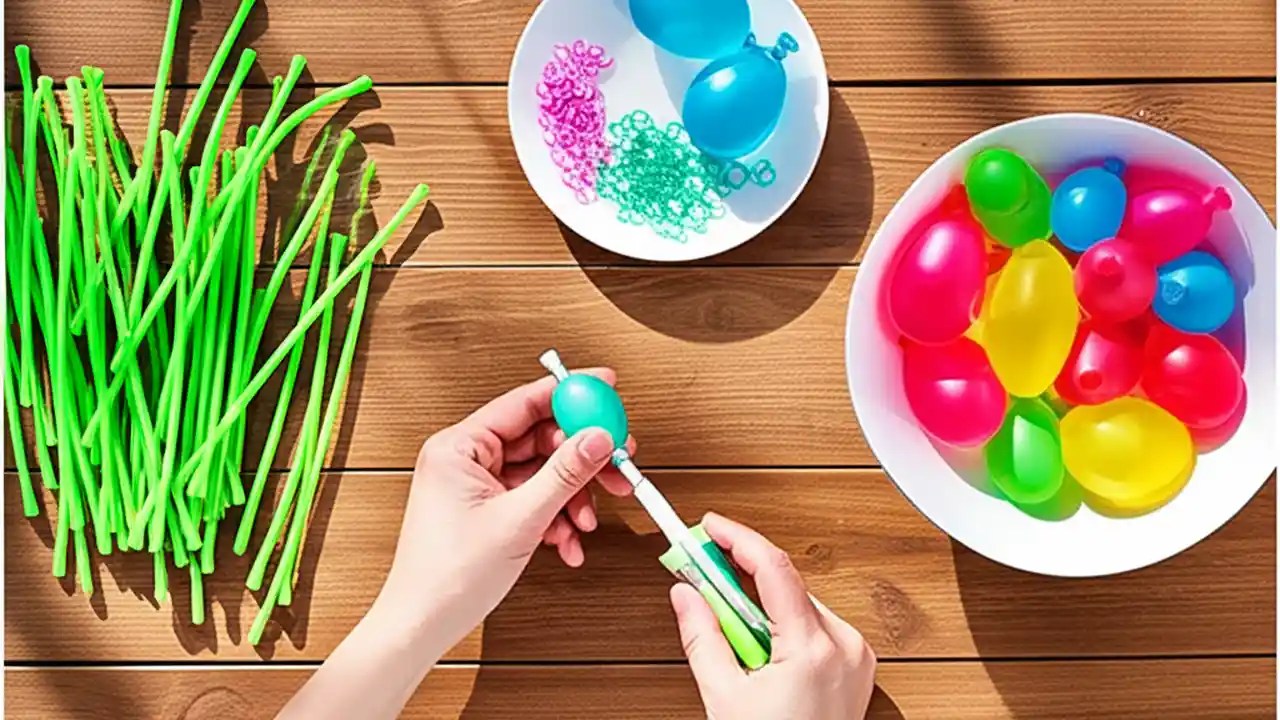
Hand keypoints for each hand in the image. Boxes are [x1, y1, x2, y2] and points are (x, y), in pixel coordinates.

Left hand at [373, 368, 634, 655]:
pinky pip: (534, 498)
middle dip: (581, 459)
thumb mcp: (519, 519)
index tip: (605, 389)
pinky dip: (557, 517)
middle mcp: (467, 459)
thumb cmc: (445, 576)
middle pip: (541, 439)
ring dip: (572, 496)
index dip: (570, 393)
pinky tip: (568, 541)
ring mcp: (479, 485)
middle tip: (616, 465)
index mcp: (459, 446)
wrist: (423, 624)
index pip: (524, 402)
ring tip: (586, 520)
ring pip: (543, 473)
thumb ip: (564, 474)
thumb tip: (597, 438)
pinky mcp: (489, 509)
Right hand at [670, 513, 875, 719]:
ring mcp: (857, 657)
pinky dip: (784, 629)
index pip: (773, 568)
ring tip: (734, 642)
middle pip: (784, 586)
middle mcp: (845, 646)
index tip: (709, 527)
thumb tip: (686, 594)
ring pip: (799, 606)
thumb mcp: (724, 697)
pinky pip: (816, 627)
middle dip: (740, 580)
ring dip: (762, 610)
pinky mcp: (858, 667)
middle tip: (701, 576)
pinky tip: (763, 653)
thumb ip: (702, 637)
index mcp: (813, 649)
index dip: (737, 538)